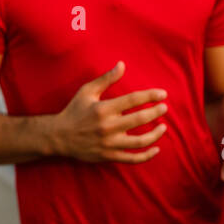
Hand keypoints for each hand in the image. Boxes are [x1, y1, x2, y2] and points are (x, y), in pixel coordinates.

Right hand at [52, 60, 168, 162]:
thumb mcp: (87, 91)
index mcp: (103, 109)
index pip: (133, 100)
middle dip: (156, 112)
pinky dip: (146, 156)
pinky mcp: (108, 156)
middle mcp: (107, 127)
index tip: (162, 94)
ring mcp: (108, 143)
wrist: (58, 137)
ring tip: (163, 127)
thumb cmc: (74, 111)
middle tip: (164, 108)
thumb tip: (122, 64)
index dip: (151, 96)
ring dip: (156, 134)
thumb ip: (106, 79)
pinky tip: (156, 149)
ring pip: (140, 142)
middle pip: (140, 119)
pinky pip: (132, 159)